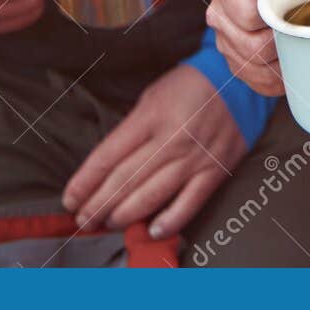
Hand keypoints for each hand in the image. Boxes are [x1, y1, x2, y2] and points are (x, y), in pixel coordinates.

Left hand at [62, 63, 246, 235]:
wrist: (239, 80)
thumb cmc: (191, 86)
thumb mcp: (152, 97)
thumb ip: (132, 131)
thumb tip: (110, 169)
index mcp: (151, 116)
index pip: (108, 157)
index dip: (85, 182)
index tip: (70, 199)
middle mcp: (171, 139)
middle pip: (125, 180)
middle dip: (98, 204)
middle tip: (83, 220)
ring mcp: (195, 158)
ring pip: (152, 196)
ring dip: (124, 215)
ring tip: (108, 224)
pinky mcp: (216, 171)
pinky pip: (189, 204)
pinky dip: (169, 221)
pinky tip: (152, 230)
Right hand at [205, 0, 309, 95]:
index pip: (249, 15)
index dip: (277, 15)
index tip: (294, 4)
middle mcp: (218, 15)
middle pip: (252, 47)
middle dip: (282, 40)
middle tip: (303, 28)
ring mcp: (225, 42)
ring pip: (256, 68)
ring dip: (283, 60)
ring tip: (299, 43)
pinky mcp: (237, 64)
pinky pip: (260, 82)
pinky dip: (281, 75)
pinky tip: (291, 57)